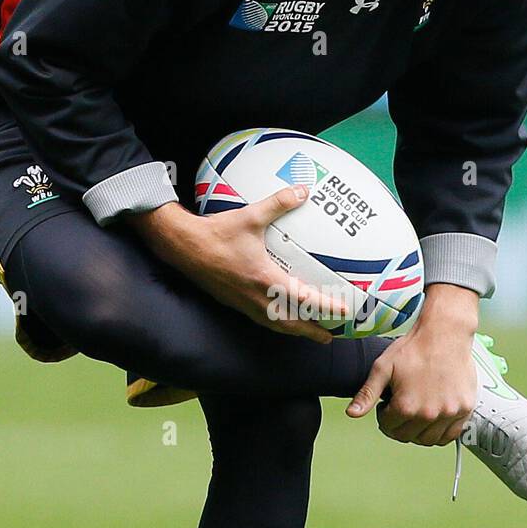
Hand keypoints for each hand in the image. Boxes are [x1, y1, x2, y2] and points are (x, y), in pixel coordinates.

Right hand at [128, 186, 348, 342]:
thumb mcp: (250, 216)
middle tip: (330, 337)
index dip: (325, 307)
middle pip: (291, 324)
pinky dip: (277, 324)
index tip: (343, 311)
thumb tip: (302, 190)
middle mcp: (256, 298)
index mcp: (265, 280)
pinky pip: (261, 319)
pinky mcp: (234, 303)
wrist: (183, 247)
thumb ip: (278, 203)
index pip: (303, 300)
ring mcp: (244, 303)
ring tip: (310, 334)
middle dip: (312, 331)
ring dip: (294, 331)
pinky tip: (281, 319)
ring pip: (275, 325)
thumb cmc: (216, 233)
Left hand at [346, 284, 478, 445]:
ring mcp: (449, 413)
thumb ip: (367, 394)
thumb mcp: (383, 368)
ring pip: (428, 440)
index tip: (388, 404)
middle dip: (398, 425)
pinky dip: (440, 433)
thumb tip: (352, 414)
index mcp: (406, 406)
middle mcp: (428, 414)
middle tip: (401, 408)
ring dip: (418, 432)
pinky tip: (434, 419)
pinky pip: (451, 435)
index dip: (384, 415)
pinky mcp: (465, 409)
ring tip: (416, 414)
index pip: (388, 427)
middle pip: (407, 437)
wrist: (445, 333)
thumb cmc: (414, 348)